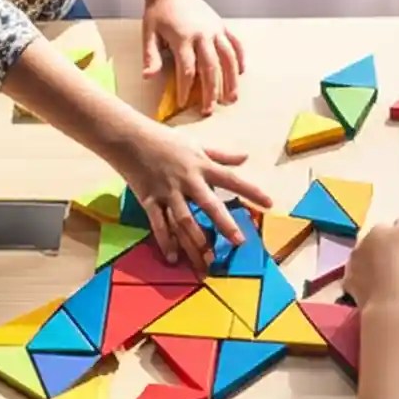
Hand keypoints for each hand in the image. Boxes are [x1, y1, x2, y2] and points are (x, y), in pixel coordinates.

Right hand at [116, 124, 271, 268]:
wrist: (128, 137)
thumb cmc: (164, 139)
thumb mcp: (196, 143)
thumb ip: (221, 155)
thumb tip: (245, 157)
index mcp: (201, 165)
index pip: (231, 179)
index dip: (251, 191)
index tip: (269, 203)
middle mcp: (187, 180)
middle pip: (208, 205)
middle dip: (224, 224)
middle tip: (238, 242)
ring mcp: (167, 191)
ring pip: (183, 220)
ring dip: (195, 241)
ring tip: (206, 261)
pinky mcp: (149, 200)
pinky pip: (158, 224)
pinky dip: (166, 241)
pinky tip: (174, 258)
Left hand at [141, 0, 244, 116]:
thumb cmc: (158, 12)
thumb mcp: (148, 33)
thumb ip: (150, 56)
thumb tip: (148, 77)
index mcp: (183, 38)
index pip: (187, 69)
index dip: (186, 89)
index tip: (183, 103)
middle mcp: (202, 34)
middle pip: (210, 68)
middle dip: (210, 91)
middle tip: (209, 110)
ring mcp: (215, 30)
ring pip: (228, 58)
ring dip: (231, 80)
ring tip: (232, 98)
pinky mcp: (222, 26)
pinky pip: (236, 44)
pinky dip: (240, 58)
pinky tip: (241, 73)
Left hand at [345, 219, 398, 314]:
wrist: (388, 311)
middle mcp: (377, 233)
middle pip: (383, 232)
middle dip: (388, 242)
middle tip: (396, 263)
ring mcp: (358, 249)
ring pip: (366, 247)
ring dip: (372, 255)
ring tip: (381, 276)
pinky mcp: (346, 267)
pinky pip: (356, 266)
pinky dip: (361, 272)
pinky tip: (369, 286)